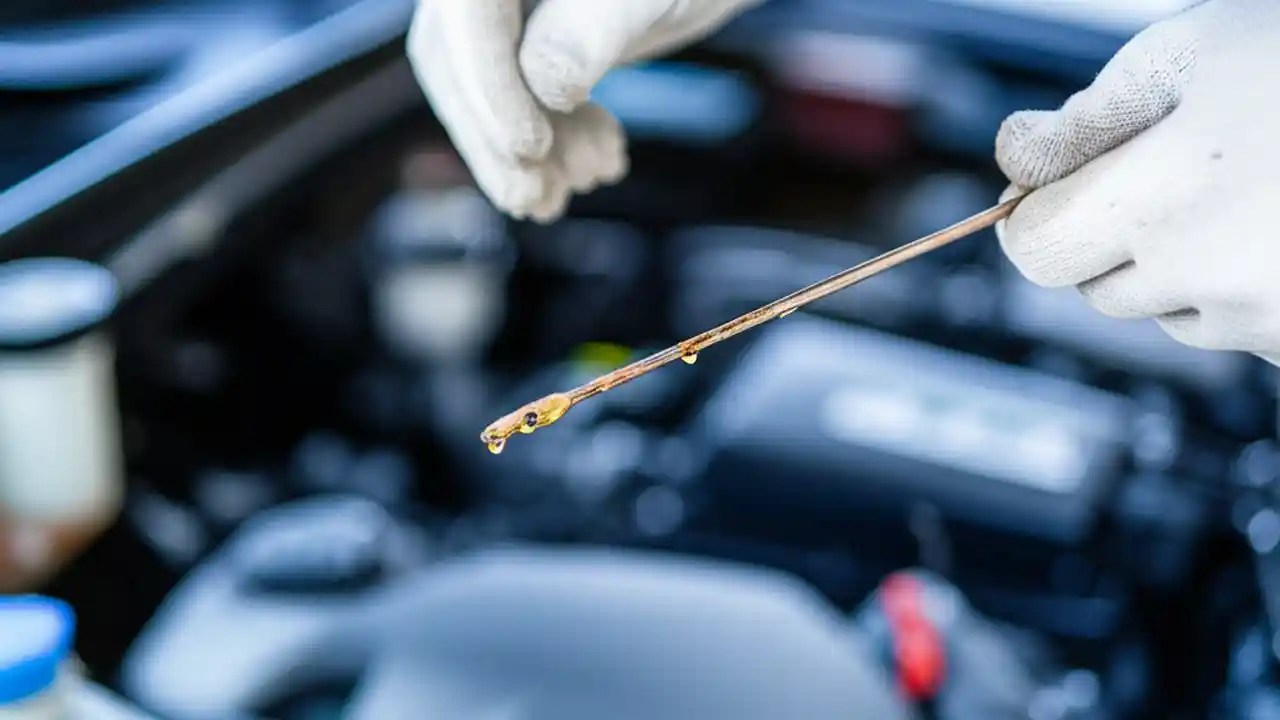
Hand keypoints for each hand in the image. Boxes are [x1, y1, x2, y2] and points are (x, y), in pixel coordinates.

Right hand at [407, 0, 761, 220]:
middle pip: (454, 58)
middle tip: (536, 198)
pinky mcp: (519, 47)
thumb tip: (544, 85)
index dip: (488, 84)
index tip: (529, 147)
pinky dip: (545, 147)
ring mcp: (498, 13)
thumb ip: (593, 32)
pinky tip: (597, 166)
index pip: (468, 13)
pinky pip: (507, 102)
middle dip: (495, 137)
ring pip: (473, 91)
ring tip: (583, 184)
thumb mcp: (648, 0)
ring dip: (519, 155)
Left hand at [993, 0, 1279, 363]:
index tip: (1048, 189)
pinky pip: (1231, 326)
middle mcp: (1204, 279)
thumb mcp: (1194, 53)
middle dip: (1108, 233)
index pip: (1036, 250)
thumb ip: (1088, 117)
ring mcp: (1261, 322)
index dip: (1030, 218)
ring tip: (1251, 187)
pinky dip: (1236, 285)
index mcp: (1160, 201)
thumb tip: (1014, 157)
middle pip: (1093, 285)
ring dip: (1175, 262)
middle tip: (1173, 165)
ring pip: (1163, 311)